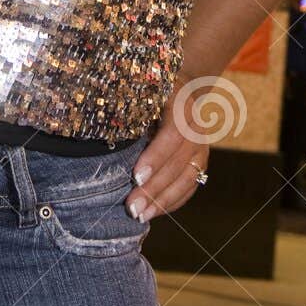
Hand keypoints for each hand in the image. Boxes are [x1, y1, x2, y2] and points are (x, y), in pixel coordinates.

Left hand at [124, 74, 213, 222]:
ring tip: (142, 215)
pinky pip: (191, 186)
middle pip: (179, 162)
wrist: (180, 89)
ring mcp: (202, 147)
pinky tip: (154, 212)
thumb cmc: (150, 92)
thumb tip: (103, 136)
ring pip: (188, 178)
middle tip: (132, 207)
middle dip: (155, 188)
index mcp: (181, 106)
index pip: (173, 135)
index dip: (156, 157)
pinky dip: (174, 201)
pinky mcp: (201, 162)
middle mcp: (196, 128)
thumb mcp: (142, 93)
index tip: (136, 176)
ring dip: (164, 201)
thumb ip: (131, 112)